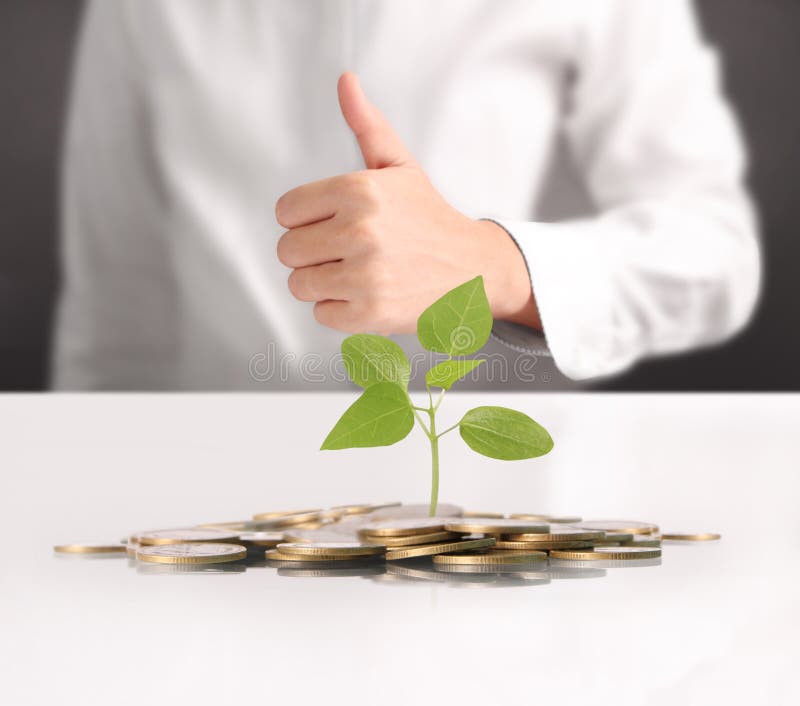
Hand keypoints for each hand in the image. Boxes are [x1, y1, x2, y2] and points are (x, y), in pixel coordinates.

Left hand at [276, 72, 540, 333]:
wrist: (474, 268)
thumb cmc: (429, 218)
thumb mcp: (400, 167)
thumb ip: (367, 126)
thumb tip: (346, 80)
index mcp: (358, 189)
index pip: (285, 212)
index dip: (306, 220)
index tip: (334, 223)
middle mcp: (359, 230)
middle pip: (288, 250)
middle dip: (313, 252)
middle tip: (348, 251)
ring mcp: (365, 275)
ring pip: (299, 284)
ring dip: (323, 282)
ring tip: (358, 273)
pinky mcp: (370, 313)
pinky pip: (321, 313)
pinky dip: (341, 309)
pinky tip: (369, 295)